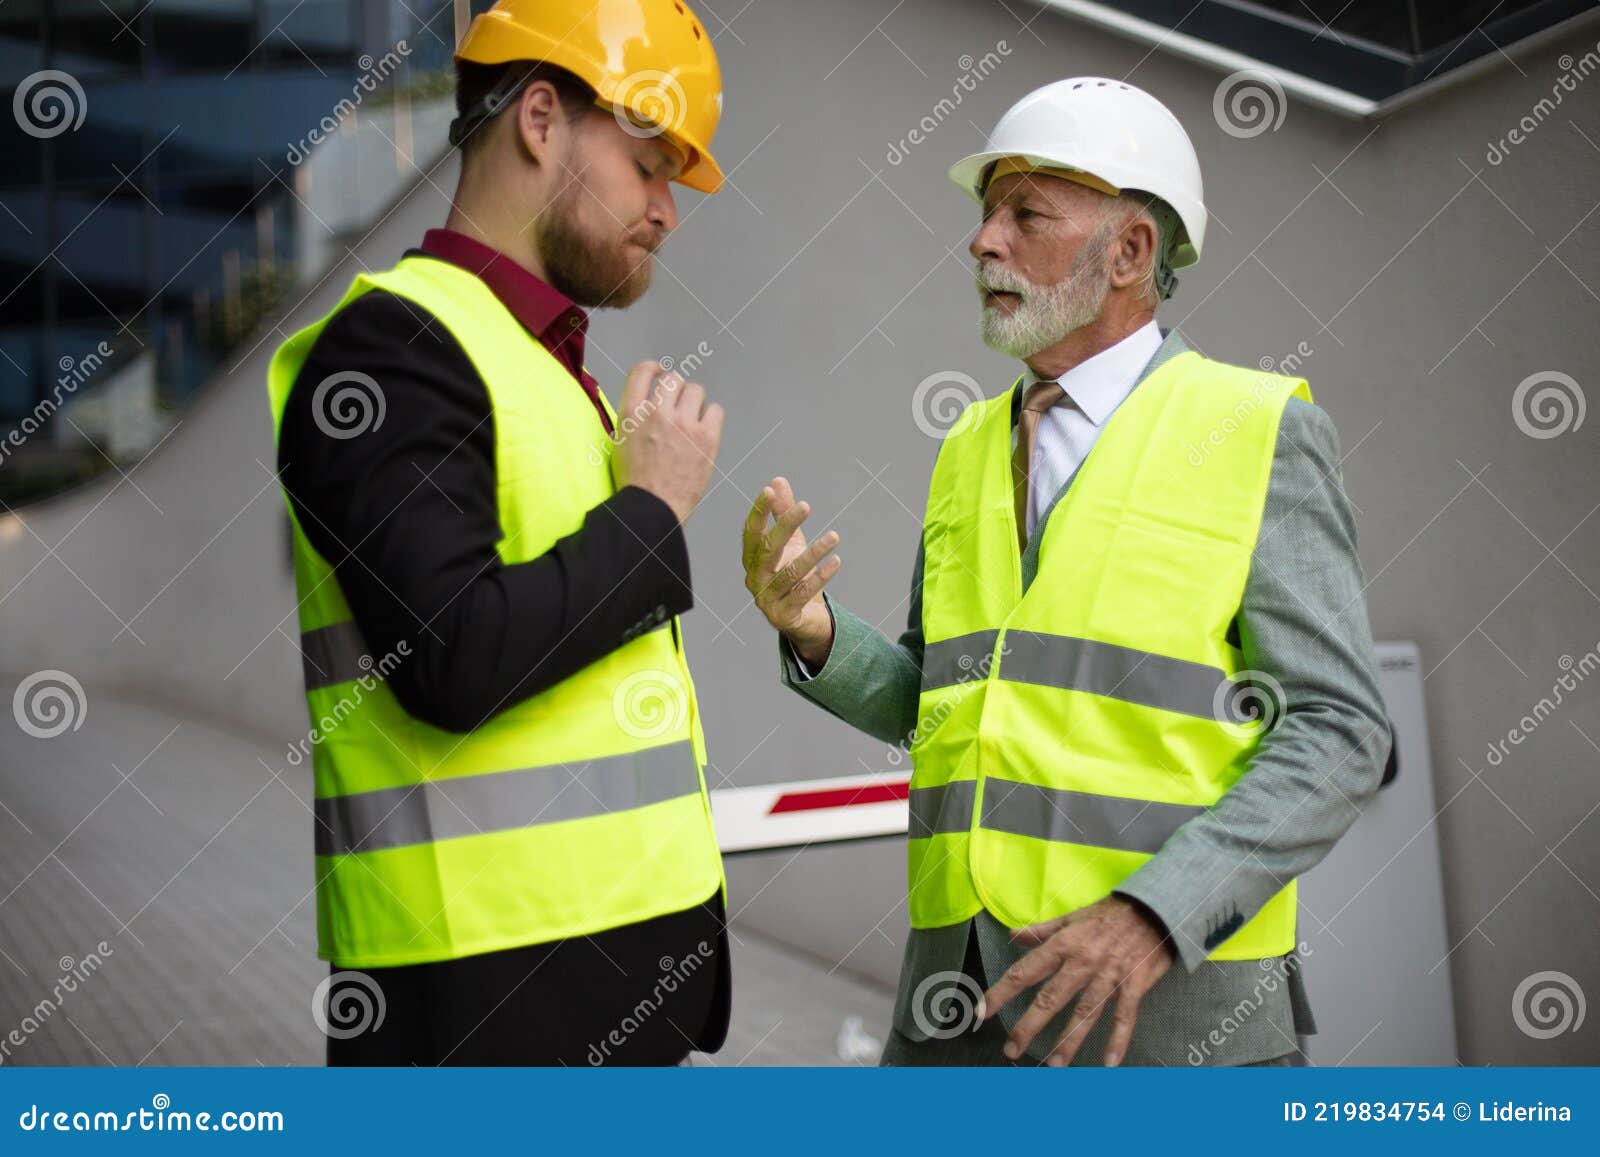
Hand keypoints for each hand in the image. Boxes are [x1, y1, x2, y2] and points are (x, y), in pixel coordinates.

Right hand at [611, 359, 723, 524]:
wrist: (654, 508)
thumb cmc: (636, 482)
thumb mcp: (620, 442)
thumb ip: (632, 418)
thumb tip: (645, 403)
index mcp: (631, 413)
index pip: (642, 371)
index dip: (653, 368)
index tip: (659, 373)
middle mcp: (657, 412)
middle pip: (674, 379)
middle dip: (676, 390)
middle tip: (677, 406)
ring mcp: (684, 424)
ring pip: (696, 391)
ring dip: (693, 402)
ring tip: (690, 421)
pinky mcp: (706, 437)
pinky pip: (715, 410)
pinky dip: (710, 417)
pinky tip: (703, 431)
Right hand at [741, 477, 840, 667]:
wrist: (804, 621)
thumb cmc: (794, 578)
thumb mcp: (791, 544)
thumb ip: (782, 514)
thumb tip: (778, 480)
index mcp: (751, 561)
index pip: (751, 533)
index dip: (759, 511)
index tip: (770, 489)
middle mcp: (754, 580)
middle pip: (768, 550)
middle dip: (786, 526)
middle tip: (806, 506)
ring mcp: (767, 600)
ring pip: (790, 573)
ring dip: (814, 553)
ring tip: (835, 536)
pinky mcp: (784, 616)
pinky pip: (803, 593)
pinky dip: (820, 577)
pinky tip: (836, 561)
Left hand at [980, 895, 1174, 1066]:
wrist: (1156, 907)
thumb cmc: (1111, 913)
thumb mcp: (1073, 917)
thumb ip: (1042, 931)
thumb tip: (1013, 934)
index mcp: (1064, 944)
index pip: (1025, 971)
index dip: (1002, 992)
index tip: (982, 1011)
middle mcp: (1083, 962)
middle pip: (1051, 998)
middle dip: (1029, 1026)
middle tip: (1011, 1049)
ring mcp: (1109, 976)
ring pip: (1085, 1013)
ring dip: (1069, 1041)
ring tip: (1054, 1065)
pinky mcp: (1134, 985)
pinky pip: (1124, 1017)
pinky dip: (1117, 1040)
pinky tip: (1108, 1063)